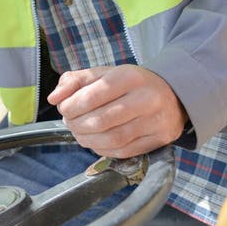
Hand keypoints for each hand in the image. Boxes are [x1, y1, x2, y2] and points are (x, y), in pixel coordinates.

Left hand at [47, 64, 186, 157]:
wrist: (172, 93)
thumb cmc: (130, 83)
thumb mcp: (102, 73)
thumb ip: (74, 81)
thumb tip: (54, 98)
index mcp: (130, 77)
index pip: (93, 96)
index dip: (72, 106)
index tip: (64, 108)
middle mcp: (146, 99)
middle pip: (101, 120)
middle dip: (77, 125)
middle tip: (70, 122)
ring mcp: (155, 121)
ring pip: (112, 139)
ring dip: (87, 140)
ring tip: (79, 132)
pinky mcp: (160, 139)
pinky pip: (124, 152)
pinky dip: (103, 150)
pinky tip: (95, 141)